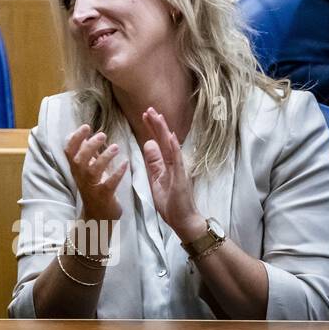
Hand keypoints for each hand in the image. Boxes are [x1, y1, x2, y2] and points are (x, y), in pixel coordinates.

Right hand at [63, 124, 126, 222]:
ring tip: (116, 147)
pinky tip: (125, 163)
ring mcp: (91, 187)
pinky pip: (109, 183)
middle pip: (79, 159)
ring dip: (104, 157)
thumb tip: (84, 136)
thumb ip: (86, 154)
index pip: (69, 151)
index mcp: (76, 169)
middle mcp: (81, 177)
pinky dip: (117, 173)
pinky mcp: (104, 196)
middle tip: (103, 135)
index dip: (76, 138)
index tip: (86, 126)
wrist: (98, 217)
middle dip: (90, 145)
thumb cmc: (94, 189)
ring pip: (93, 170)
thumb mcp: (87, 171)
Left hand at [142, 107, 202, 237]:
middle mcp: (174, 163)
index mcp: (167, 164)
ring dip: (164, 131)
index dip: (152, 129)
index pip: (158, 142)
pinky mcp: (182, 178)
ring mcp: (179, 170)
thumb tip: (148, 143)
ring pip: (171, 146)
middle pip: (164, 140)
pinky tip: (171, 137)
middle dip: (157, 124)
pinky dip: (175, 148)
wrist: (183, 221)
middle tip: (149, 109)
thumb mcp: (156, 179)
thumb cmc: (171, 202)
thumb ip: (154, 162)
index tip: (145, 115)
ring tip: (158, 116)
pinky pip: (178, 161)